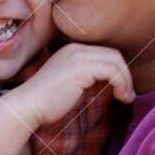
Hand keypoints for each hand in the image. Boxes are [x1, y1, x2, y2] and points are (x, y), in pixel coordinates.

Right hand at [9, 44, 133, 129]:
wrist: (27, 106)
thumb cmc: (46, 104)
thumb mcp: (71, 86)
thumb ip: (88, 80)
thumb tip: (111, 85)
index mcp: (72, 51)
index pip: (104, 53)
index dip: (118, 70)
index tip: (122, 90)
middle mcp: (75, 48)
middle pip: (113, 54)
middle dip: (125, 74)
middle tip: (127, 94)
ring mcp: (77, 56)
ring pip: (116, 61)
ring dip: (126, 81)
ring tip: (126, 97)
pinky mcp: (80, 68)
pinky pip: (112, 71)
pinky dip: (122, 83)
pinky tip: (121, 97)